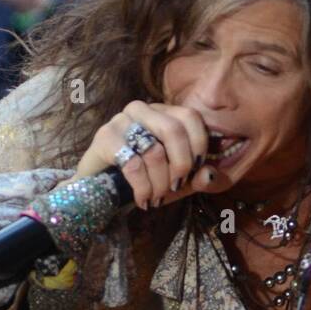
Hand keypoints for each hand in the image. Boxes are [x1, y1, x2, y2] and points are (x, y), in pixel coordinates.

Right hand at [73, 101, 247, 209]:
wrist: (101, 190)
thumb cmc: (145, 181)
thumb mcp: (179, 182)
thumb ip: (199, 178)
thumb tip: (209, 174)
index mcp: (164, 113)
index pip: (191, 116)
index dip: (198, 146)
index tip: (194, 171)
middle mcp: (143, 109)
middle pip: (174, 130)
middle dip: (180, 165)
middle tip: (175, 187)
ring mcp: (121, 120)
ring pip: (154, 150)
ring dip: (160, 183)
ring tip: (157, 198)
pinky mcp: (104, 137)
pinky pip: (133, 164)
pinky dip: (143, 188)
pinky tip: (143, 200)